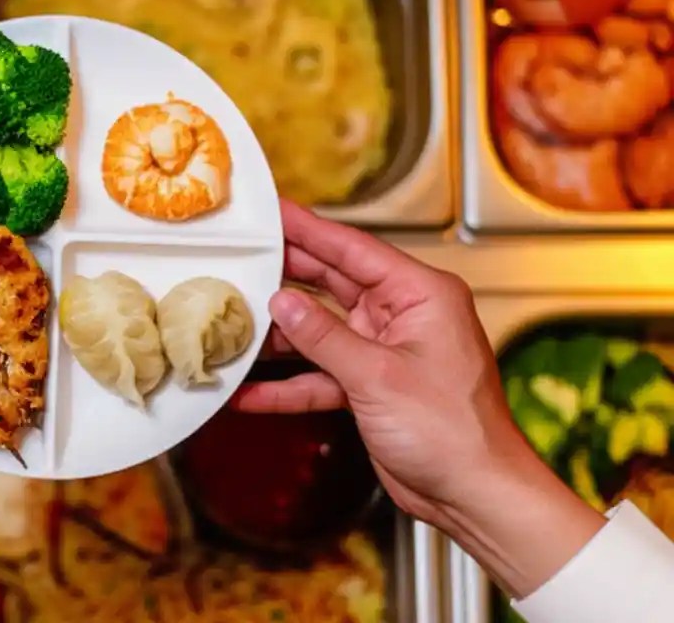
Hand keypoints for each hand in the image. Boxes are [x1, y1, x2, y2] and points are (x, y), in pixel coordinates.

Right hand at [234, 201, 603, 596]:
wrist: (474, 495)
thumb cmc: (455, 433)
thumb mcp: (378, 377)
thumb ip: (324, 337)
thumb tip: (282, 304)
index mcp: (421, 296)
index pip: (354, 250)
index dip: (309, 230)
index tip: (274, 213)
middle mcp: (404, 317)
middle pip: (333, 284)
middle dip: (286, 275)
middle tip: (244, 257)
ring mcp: (386, 352)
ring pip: (321, 332)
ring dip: (280, 336)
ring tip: (236, 325)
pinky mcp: (372, 388)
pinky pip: (321, 377)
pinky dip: (289, 386)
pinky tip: (252, 392)